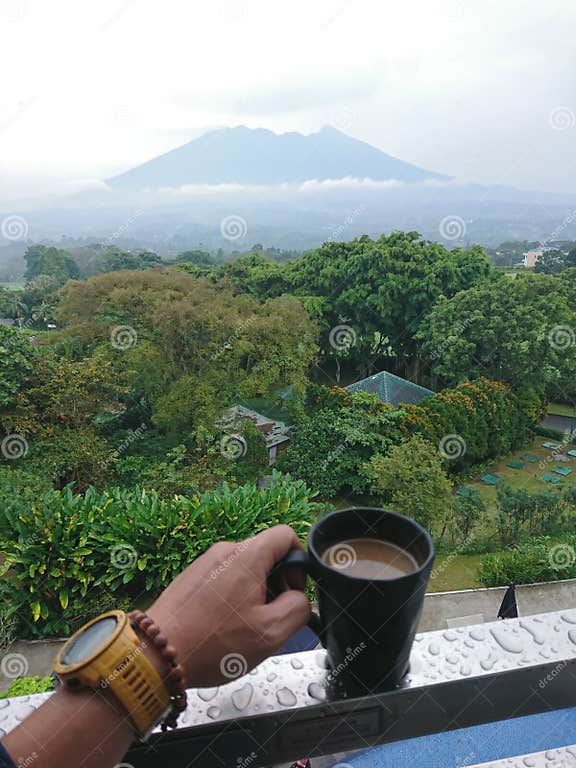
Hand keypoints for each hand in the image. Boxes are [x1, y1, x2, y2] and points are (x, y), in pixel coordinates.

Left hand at [148, 525, 310, 686]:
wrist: (157, 652)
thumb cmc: (212, 643)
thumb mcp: (271, 632)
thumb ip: (298, 608)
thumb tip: (299, 599)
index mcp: (248, 556)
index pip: (286, 535)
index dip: (298, 563)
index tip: (291, 592)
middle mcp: (225, 551)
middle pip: (265, 555)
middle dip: (275, 584)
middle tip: (268, 617)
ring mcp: (205, 562)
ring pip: (244, 570)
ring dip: (253, 594)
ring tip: (243, 627)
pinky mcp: (191, 578)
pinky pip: (223, 580)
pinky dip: (231, 599)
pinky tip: (222, 628)